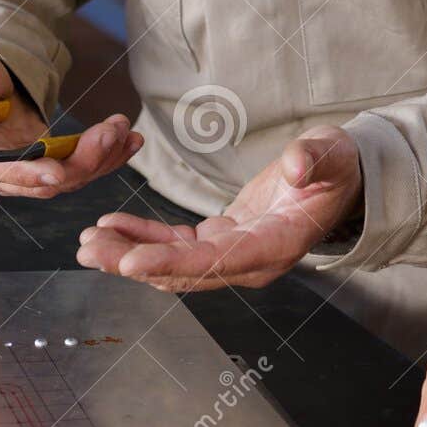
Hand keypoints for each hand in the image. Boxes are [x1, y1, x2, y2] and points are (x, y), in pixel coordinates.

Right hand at [0, 45, 142, 197]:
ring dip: (104, 155)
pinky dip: (110, 154)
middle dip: (84, 159)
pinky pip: (84, 166)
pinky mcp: (52, 164)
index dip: (29, 175)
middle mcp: (3, 173)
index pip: (3, 174)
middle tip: (112, 130)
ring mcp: (30, 172)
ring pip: (72, 176)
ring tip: (124, 128)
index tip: (58, 171)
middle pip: (48, 181)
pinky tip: (130, 139)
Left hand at [76, 123, 361, 292]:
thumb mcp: (332, 155)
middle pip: (185, 271)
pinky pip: (177, 245)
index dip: (173, 263)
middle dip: (133, 261)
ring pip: (173, 264)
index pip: (217, 261)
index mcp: (276, 246)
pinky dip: (143, 237)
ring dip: (128, 254)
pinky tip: (111, 228)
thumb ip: (313, 161)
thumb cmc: (337, 166)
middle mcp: (251, 261)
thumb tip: (295, 169)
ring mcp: (235, 254)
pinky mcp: (223, 239)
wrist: (340, 177)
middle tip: (88, 249)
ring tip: (86, 243)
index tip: (130, 262)